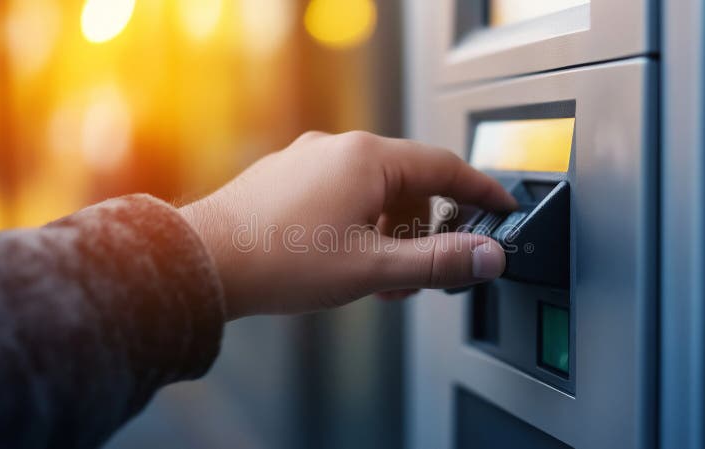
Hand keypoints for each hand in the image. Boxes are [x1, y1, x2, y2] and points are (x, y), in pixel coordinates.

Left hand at [179, 131, 516, 318]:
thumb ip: (437, 262)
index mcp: (368, 159)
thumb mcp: (373, 268)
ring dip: (389, 233)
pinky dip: (359, 224)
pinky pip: (342, 192)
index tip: (501, 207)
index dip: (480, 191)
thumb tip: (487, 256)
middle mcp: (338, 148)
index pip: (445, 167)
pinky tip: (344, 259)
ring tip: (377, 277)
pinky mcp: (287, 176)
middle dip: (424, 230)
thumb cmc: (278, 261)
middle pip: (409, 183)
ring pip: (374, 191)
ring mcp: (309, 159)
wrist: (203, 262)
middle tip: (420, 274)